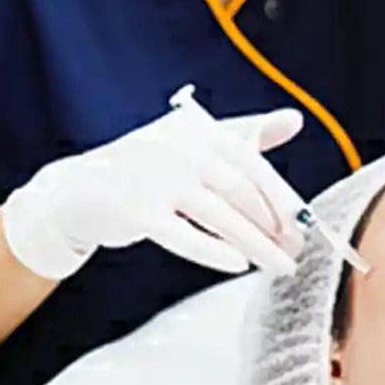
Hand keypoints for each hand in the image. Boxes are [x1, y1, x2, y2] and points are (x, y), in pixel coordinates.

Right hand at [2, 105, 308, 280]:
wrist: (80, 188)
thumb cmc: (146, 166)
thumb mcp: (192, 140)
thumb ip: (244, 132)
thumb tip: (295, 120)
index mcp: (198, 129)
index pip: (252, 162)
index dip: (282, 197)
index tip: (305, 225)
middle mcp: (180, 148)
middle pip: (242, 191)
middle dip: (276, 226)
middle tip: (296, 252)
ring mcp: (158, 179)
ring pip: (221, 216)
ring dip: (257, 244)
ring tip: (279, 265)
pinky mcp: (137, 211)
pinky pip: (185, 236)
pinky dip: (214, 252)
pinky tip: (238, 265)